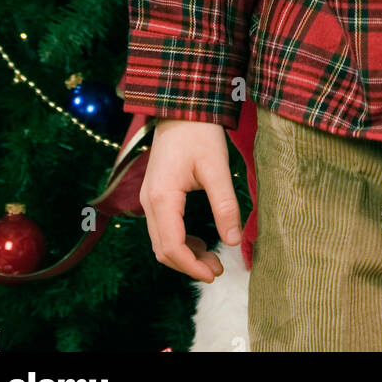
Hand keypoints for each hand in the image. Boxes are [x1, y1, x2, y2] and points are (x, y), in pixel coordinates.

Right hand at [139, 117, 242, 282]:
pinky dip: (179, 240)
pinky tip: (200, 241)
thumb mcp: (217, 169)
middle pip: (162, 249)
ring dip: (184, 254)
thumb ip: (225, 206)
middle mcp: (148, 201)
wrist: (182, 107)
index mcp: (162, 198)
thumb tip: (234, 241)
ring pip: (160, 240)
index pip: (171, 246)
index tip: (215, 274)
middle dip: (189, 264)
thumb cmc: (200, 134)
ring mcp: (148, 197)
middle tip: (217, 269)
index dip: (192, 266)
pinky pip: (162, 227)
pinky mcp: (153, 193)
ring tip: (212, 259)